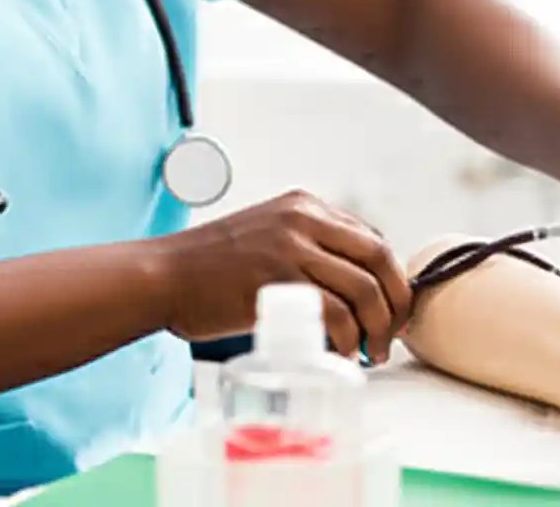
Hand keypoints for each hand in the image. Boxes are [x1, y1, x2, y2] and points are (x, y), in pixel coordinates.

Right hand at [156, 190, 411, 363]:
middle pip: (380, 259)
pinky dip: (347, 339)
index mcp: (304, 206)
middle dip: (397, 302)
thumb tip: (352, 287)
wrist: (162, 276)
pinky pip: (335, 313)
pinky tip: (340, 354)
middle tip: (391, 335)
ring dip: (377, 328)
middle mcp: (303, 219)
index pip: (371, 239)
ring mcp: (290, 247)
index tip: (390, 310)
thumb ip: (305, 248)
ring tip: (370, 353)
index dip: (391, 279)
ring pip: (364, 288)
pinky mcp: (278, 280)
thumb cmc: (208, 269)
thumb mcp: (265, 238)